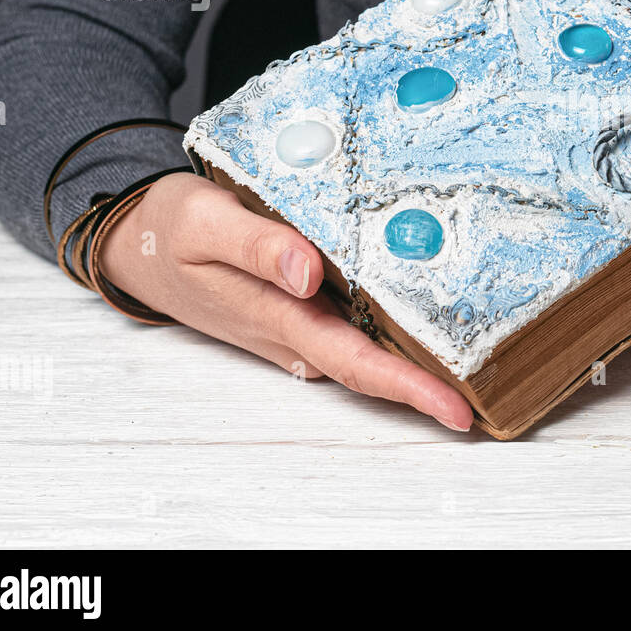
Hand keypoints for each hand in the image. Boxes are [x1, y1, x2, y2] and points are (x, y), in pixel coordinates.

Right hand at [97, 172, 472, 431]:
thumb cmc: (169, 229)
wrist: (134, 242)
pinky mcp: (299, 309)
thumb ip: (258, 246)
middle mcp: (296, 331)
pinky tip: (432, 314)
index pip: (356, 362)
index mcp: (278, 316)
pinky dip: (394, 329)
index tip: (459, 408)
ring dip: (419, 359)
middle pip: (374, 367)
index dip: (410, 388)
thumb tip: (309, 274)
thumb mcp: (204, 222)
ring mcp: (298, 325)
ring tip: (484, 355)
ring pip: (368, 349)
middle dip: (433, 384)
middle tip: (496, 385)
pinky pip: (355, 326)